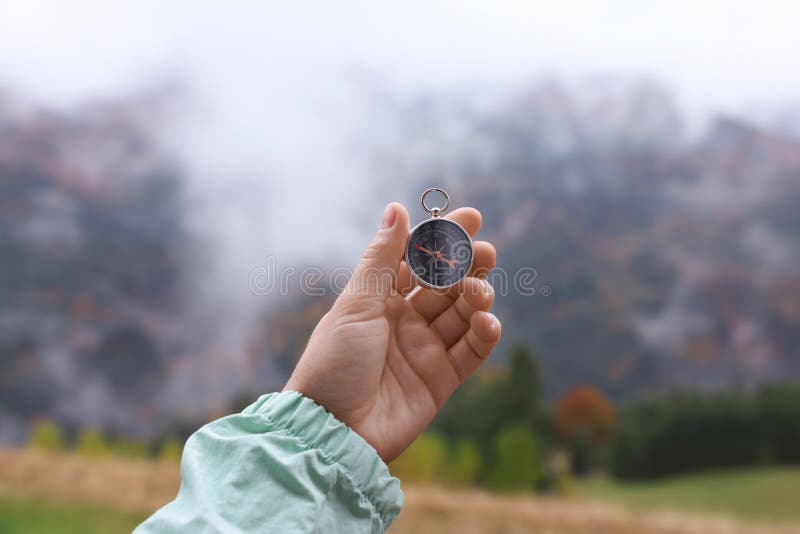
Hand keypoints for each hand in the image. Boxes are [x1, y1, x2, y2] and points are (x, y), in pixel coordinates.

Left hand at [284, 202, 499, 461]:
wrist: (332, 431)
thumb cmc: (333, 363)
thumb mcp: (356, 304)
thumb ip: (382, 258)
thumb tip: (396, 208)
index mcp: (379, 299)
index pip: (417, 259)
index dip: (442, 238)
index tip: (470, 216)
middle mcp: (404, 320)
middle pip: (445, 284)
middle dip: (467, 265)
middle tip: (484, 251)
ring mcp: (424, 349)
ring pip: (462, 314)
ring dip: (477, 297)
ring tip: (481, 291)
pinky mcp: (441, 380)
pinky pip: (470, 352)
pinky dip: (483, 334)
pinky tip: (487, 321)